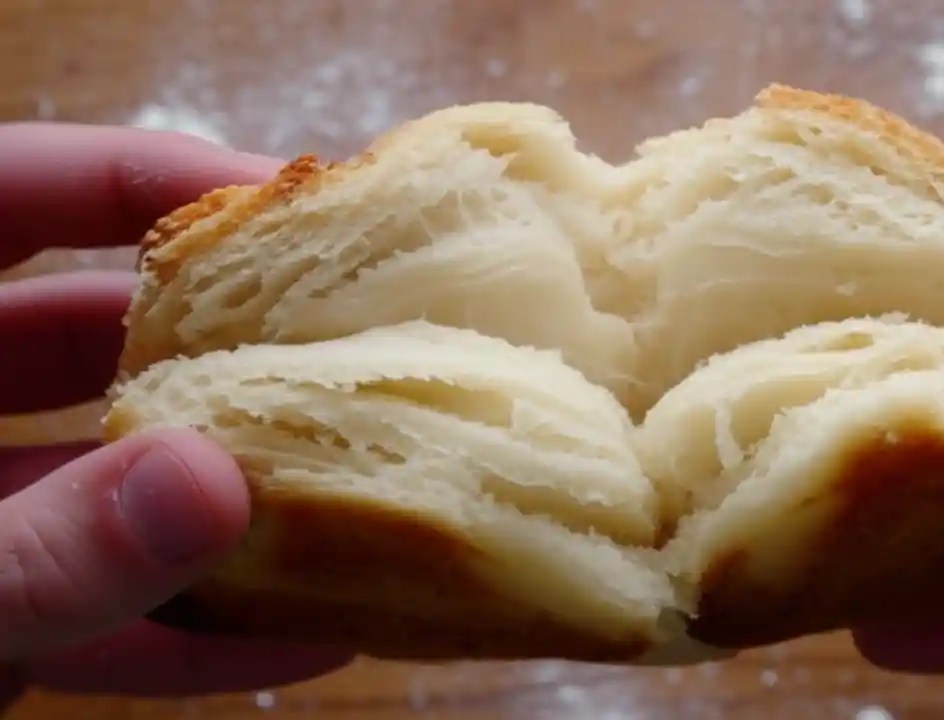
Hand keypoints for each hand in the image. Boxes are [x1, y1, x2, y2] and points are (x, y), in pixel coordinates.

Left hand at [0, 124, 352, 704]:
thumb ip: (28, 555)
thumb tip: (215, 485)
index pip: (11, 191)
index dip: (150, 178)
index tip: (297, 208)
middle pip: (90, 335)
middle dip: (229, 350)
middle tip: (362, 359)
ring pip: (103, 479)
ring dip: (226, 503)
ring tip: (364, 498)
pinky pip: (83, 598)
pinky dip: (179, 625)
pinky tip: (292, 639)